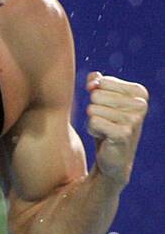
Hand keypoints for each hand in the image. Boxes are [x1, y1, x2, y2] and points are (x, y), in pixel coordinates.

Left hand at [85, 72, 148, 186]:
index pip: (102, 81)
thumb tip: (94, 78)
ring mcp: (134, 119)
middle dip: (94, 109)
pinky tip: (104, 136)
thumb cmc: (107, 123)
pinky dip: (92, 129)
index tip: (108, 107)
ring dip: (93, 120)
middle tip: (106, 121)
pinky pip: (93, 121)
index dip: (96, 94)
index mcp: (139, 92)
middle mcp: (141, 104)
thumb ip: (97, 82)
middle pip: (96, 95)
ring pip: (92, 109)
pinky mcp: (124, 133)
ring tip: (106, 129)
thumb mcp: (102, 99)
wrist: (113, 155)